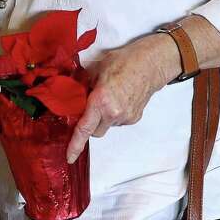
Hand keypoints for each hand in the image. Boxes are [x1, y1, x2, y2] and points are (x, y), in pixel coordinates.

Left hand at [65, 34, 179, 163]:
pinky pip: (118, 122)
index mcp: (101, 101)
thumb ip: (83, 88)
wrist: (150, 64)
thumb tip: (74, 97)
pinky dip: (114, 115)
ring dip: (103, 118)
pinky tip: (119, 99)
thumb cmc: (124, 62)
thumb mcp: (96, 70)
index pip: (84, 129)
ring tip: (110, 97)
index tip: (69, 157)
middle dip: (89, 124)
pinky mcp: (134, 118)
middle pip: (94, 132)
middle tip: (90, 107)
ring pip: (107, 126)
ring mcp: (126, 117)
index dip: (75, 145)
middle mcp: (113, 113)